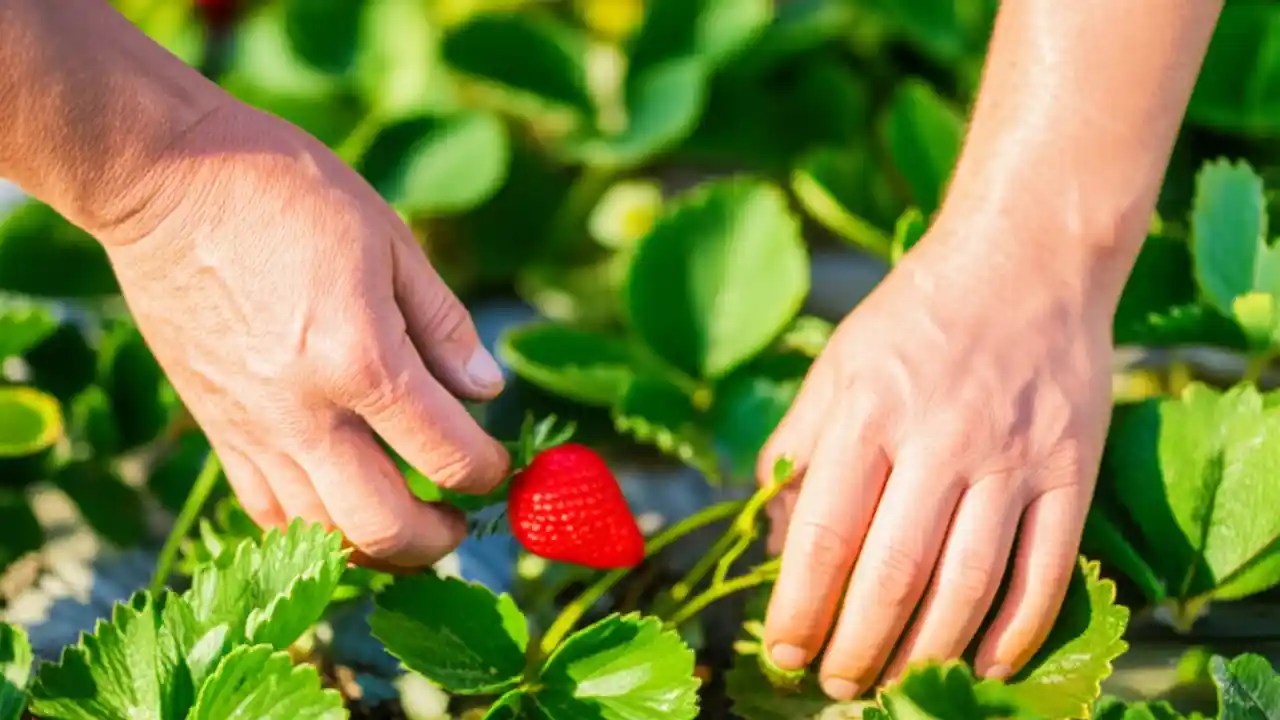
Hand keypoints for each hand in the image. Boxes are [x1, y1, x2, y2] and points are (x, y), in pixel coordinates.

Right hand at [101, 101, 509, 569]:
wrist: (163, 180)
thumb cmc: (286, 192)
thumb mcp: (389, 240)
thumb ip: (444, 325)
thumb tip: (488, 391)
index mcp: (362, 359)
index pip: (449, 455)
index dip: (489, 471)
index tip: (500, 465)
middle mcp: (306, 411)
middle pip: (385, 526)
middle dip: (439, 539)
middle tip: (461, 520)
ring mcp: (252, 428)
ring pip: (321, 535)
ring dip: (378, 547)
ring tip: (407, 523)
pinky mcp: (214, 427)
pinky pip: (266, 511)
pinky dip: (313, 527)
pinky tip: (340, 504)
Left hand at [758, 221, 1115, 699]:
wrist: (1026, 258)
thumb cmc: (915, 319)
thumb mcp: (835, 365)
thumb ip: (798, 449)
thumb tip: (771, 545)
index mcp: (867, 410)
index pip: (823, 535)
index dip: (798, 608)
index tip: (782, 653)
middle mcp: (939, 437)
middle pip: (892, 574)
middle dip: (857, 648)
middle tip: (836, 688)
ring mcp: (1012, 456)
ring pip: (967, 586)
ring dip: (927, 654)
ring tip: (896, 687)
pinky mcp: (1073, 469)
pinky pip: (1047, 570)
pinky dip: (1018, 631)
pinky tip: (986, 664)